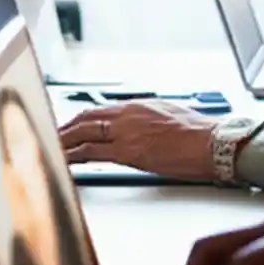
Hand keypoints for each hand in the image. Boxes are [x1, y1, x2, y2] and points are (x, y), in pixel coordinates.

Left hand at [59, 101, 217, 179]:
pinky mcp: (127, 152)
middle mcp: (128, 114)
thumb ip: (151, 120)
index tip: (73, 123)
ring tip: (51, 146)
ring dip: (64, 139)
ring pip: (84, 132)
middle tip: (54, 134)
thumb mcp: (171, 116)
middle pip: (87, 117)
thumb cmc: (200, 133)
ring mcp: (126, 132)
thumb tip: (145, 128)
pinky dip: (74, 154)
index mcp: (139, 105)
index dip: (83, 117)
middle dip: (67, 126)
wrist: (212, 143)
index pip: (101, 110)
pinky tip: (64, 159)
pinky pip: (91, 152)